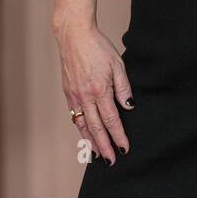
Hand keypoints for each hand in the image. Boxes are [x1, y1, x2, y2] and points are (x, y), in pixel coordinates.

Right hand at [56, 22, 132, 163]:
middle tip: (111, 160)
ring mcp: (74, 96)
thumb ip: (124, 88)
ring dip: (90, 141)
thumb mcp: (118, 64)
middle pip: (96, 128)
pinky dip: (80, 128)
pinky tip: (85, 134)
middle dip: (104, 146)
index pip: (111, 119)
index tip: (124, 147)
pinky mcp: (68, 93)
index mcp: (100, 90)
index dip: (118, 135)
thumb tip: (128, 107)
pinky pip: (75, 115)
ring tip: (96, 154)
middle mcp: (85, 96)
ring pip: (83, 125)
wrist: (74, 37)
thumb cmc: (98, 48)